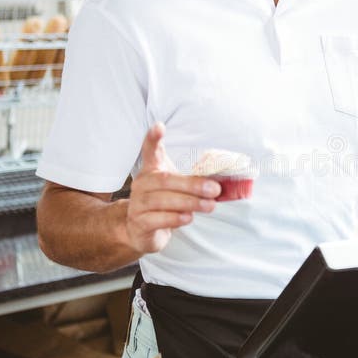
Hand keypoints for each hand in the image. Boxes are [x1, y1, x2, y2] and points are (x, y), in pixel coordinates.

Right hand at [124, 123, 220, 254]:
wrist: (142, 231)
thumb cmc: (165, 204)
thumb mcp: (177, 188)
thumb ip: (193, 180)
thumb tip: (220, 183)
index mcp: (151, 171)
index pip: (150, 151)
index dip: (153, 139)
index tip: (160, 126)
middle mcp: (141, 185)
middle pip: (165, 180)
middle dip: (192, 185)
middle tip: (215, 190)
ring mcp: (138, 204)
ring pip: (162, 200)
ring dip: (189, 202)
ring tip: (209, 205)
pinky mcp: (140, 223)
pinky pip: (157, 219)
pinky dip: (175, 218)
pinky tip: (188, 217)